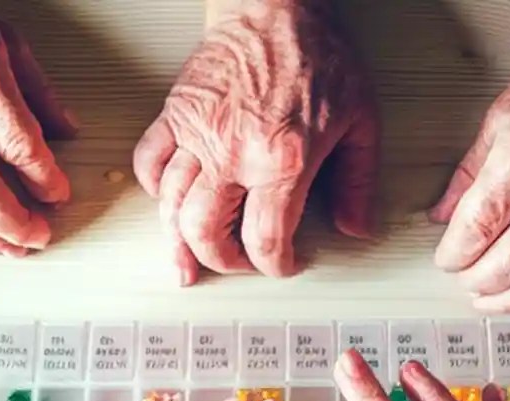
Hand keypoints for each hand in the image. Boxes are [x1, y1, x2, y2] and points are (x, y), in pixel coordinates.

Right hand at [133, 0, 378, 284]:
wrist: (276, 4)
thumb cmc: (316, 52)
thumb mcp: (360, 120)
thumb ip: (358, 181)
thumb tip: (357, 226)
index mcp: (283, 160)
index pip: (266, 240)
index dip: (274, 265)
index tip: (281, 264)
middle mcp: (235, 153)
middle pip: (206, 234)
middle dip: (222, 261)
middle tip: (237, 262)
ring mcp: (199, 135)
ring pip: (171, 207)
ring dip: (179, 239)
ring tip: (189, 256)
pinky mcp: (176, 114)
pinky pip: (149, 162)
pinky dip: (153, 188)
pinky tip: (167, 200)